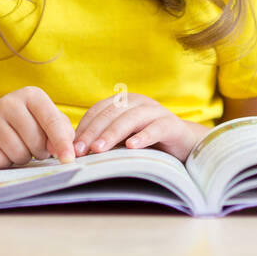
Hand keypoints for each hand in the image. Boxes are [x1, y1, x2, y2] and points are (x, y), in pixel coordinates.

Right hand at [0, 86, 76, 167]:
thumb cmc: (30, 125)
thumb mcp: (49, 123)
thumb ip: (63, 134)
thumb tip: (59, 151)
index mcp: (32, 95)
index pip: (52, 121)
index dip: (62, 143)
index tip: (68, 160)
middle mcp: (9, 101)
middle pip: (34, 140)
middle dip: (39, 152)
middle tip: (35, 148)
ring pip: (16, 153)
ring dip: (22, 158)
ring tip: (20, 148)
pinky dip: (4, 163)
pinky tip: (3, 152)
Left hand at [73, 92, 199, 161]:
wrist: (185, 145)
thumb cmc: (149, 144)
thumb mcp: (125, 139)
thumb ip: (106, 141)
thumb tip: (77, 152)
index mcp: (124, 103)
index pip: (98, 110)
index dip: (84, 127)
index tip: (71, 146)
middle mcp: (138, 103)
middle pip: (111, 113)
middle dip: (92, 132)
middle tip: (78, 150)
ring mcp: (156, 111)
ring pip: (130, 119)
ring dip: (112, 134)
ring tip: (98, 149)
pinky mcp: (171, 125)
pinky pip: (156, 128)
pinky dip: (143, 137)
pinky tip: (132, 146)